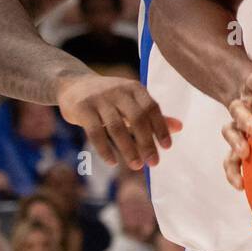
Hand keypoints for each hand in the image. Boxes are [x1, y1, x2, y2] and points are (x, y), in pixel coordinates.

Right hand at [57, 73, 179, 169]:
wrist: (72, 84)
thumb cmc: (109, 97)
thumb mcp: (131, 100)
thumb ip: (153, 114)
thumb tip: (179, 127)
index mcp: (134, 88)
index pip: (152, 108)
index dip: (161, 128)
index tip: (167, 147)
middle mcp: (119, 91)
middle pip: (137, 118)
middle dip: (147, 142)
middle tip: (154, 162)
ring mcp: (99, 99)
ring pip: (117, 127)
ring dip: (128, 149)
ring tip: (136, 166)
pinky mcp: (82, 109)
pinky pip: (95, 132)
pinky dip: (105, 149)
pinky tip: (113, 162)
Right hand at [222, 43, 251, 189]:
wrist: (243, 89)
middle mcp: (242, 104)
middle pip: (237, 110)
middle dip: (245, 119)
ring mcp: (236, 124)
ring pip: (229, 134)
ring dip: (235, 145)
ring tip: (245, 156)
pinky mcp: (236, 143)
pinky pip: (229, 159)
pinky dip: (232, 172)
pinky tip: (241, 186)